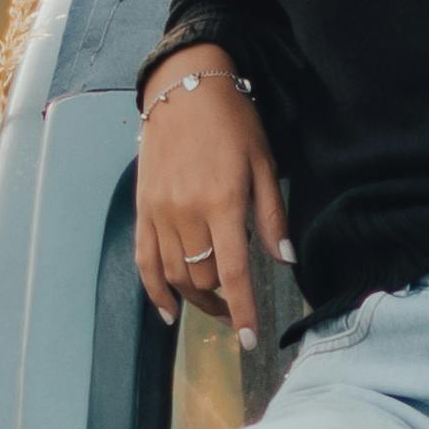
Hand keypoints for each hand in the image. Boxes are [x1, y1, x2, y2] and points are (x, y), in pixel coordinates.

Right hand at [135, 53, 292, 343]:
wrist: (183, 89)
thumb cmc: (232, 123)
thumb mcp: (263, 164)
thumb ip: (273, 217)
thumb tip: (285, 261)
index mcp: (222, 202)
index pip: (232, 273)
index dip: (243, 311)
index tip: (250, 339)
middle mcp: (186, 212)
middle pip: (202, 278)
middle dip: (223, 304)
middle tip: (240, 314)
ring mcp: (159, 212)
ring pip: (174, 275)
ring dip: (195, 300)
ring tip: (214, 309)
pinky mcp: (143, 208)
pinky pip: (144, 260)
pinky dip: (154, 290)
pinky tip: (169, 311)